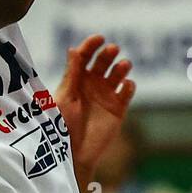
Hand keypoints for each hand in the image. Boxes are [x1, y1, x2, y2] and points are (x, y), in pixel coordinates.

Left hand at [55, 34, 135, 171]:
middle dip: (108, 53)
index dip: (91, 45)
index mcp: (76, 79)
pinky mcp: (117, 109)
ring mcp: (106, 96)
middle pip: (102, 62)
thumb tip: (72, 49)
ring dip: (121, 67)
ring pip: (117, 74)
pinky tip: (126, 84)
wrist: (72, 154)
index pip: (84, 57)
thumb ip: (71, 75)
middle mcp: (92, 84)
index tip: (99, 38)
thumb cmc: (62, 127)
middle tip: (112, 49)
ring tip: (123, 65)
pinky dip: (129, 86)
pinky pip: (127, 93)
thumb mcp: (64, 98)